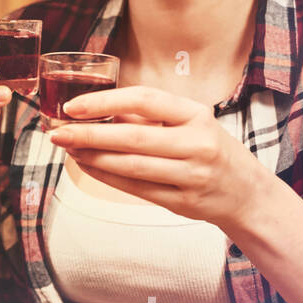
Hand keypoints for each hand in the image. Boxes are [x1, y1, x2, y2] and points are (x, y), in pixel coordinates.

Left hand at [47, 85, 271, 229]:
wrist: (246, 193)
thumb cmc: (210, 148)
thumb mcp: (191, 122)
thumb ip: (150, 116)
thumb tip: (95, 110)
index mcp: (196, 115)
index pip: (144, 99)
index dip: (105, 102)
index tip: (73, 106)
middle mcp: (197, 144)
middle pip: (132, 138)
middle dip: (88, 135)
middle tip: (57, 132)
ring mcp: (190, 176)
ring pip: (130, 167)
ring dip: (92, 158)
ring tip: (68, 149)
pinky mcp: (181, 203)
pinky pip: (134, 189)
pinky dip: (106, 177)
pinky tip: (87, 167)